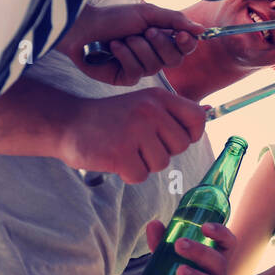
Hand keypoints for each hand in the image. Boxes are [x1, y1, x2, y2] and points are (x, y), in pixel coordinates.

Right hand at [55, 88, 206, 183]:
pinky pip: (140, 176)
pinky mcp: (119, 153)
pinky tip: (116, 160)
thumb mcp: (144, 102)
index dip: (191, 134)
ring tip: (126, 149)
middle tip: (140, 144)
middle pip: (180, 146)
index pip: (197, 118)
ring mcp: (135, 132)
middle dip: (163, 151)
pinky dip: (129, 174)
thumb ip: (171, 111)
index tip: (172, 137)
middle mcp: (150, 111)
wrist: (68, 122)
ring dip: (144, 163)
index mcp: (159, 98)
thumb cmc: (112, 117)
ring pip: (161, 163)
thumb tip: (206, 113)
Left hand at [57, 1, 203, 85]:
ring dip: (138, 48)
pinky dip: (126, 57)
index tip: (180, 35)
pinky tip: (114, 48)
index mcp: (162, 38)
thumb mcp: (147, 13)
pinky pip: (137, 73)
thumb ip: (175, 20)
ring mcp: (140, 68)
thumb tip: (201, 29)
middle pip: (175, 59)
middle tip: (146, 32)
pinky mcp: (125, 78)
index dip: (186, 44)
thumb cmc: (114, 17)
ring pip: (155, 66)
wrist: (83, 27)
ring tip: (123, 38)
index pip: (186, 47)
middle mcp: (154, 55)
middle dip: (161, 44)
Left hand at [144, 220, 235, 274]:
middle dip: (201, 251)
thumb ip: (160, 247)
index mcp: (211, 266)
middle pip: (220, 263)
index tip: (204, 225)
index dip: (221, 234)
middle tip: (179, 244)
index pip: (227, 246)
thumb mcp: (164, 269)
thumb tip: (154, 223)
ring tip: (180, 271)